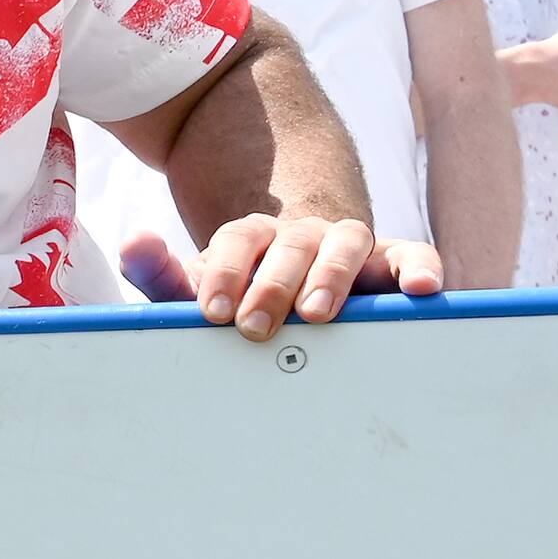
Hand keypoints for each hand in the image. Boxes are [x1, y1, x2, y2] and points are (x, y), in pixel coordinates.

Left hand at [185, 213, 439, 338]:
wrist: (290, 294)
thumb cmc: (238, 298)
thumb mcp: (196, 290)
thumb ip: (161, 273)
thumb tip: (133, 240)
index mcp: (252, 236)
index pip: (238, 240)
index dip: (223, 272)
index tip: (210, 312)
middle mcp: (301, 234)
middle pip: (290, 243)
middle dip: (271, 283)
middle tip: (256, 325)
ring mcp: (347, 245)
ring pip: (346, 242)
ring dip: (332, 275)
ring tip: (316, 313)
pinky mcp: (389, 263)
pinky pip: (411, 255)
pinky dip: (419, 266)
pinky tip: (424, 289)